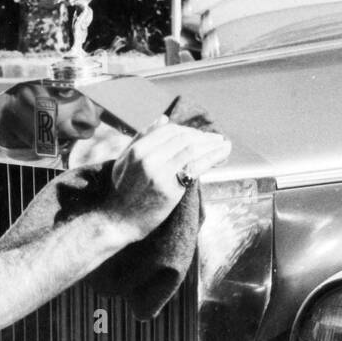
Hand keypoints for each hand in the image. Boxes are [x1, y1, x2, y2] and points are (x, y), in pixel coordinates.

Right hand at [107, 119, 232, 240]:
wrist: (117, 222)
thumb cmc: (121, 192)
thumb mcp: (125, 160)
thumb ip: (143, 138)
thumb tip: (164, 119)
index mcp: (138, 149)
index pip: (170, 131)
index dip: (188, 131)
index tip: (199, 136)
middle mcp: (149, 158)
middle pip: (183, 139)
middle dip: (203, 137)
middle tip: (216, 139)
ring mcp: (160, 174)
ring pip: (192, 150)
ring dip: (212, 145)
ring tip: (224, 144)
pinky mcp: (170, 190)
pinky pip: (196, 168)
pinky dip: (213, 158)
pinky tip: (223, 153)